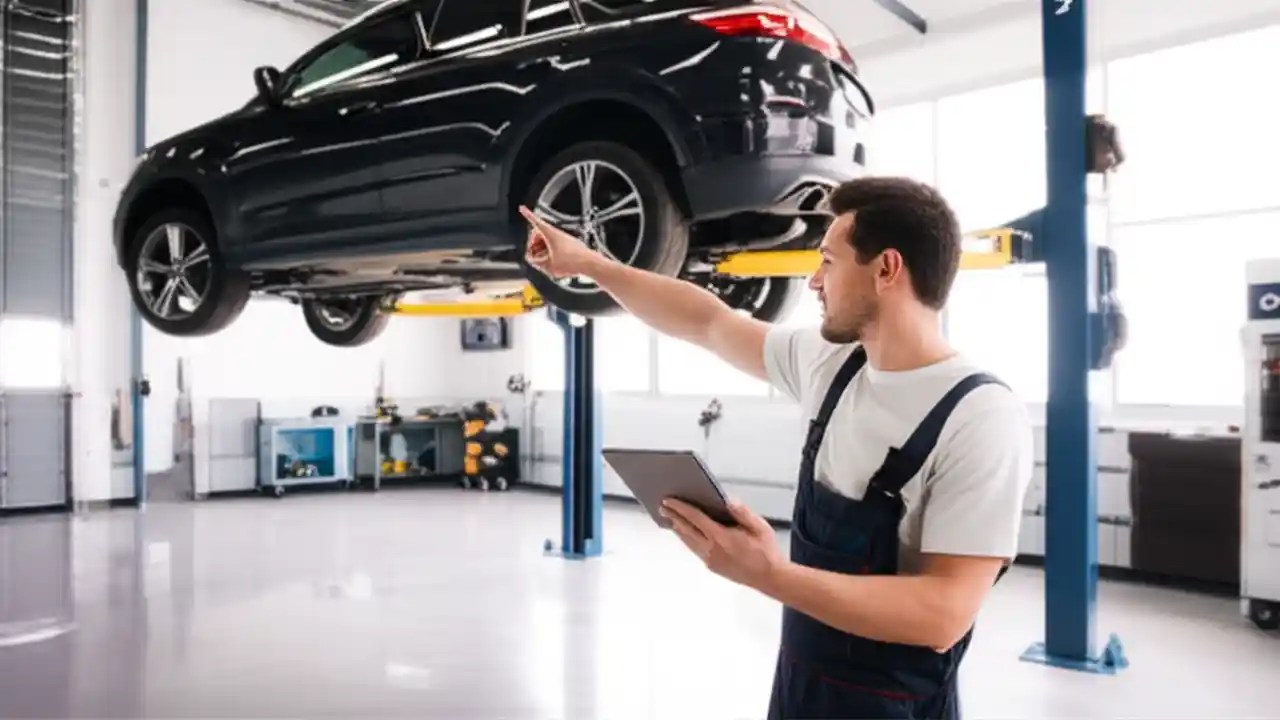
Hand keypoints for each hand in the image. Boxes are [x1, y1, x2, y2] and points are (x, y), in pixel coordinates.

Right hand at [519, 205, 606, 279]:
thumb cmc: (572, 262)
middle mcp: (558, 234)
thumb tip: (533, 260)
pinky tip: (553, 263)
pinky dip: (551, 252)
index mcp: (551, 234)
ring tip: (544, 262)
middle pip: (539, 234)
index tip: (522, 208)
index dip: (527, 215)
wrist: (590, 264)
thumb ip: (537, 262)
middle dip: (533, 245)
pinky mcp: (570, 245)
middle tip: (533, 256)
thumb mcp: (548, 266)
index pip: (536, 222)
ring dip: (542, 250)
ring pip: (547, 241)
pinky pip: (556, 245)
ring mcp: (564, 239)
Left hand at [660, 497, 784, 590]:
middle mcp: (712, 550)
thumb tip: (727, 501)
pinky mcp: (712, 567)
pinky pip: (695, 550)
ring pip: (689, 542)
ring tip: (670, 519)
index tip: (669, 500)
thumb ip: (742, 513)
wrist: (770, 578)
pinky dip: (688, 540)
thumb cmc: (766, 551)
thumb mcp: (759, 527)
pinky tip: (686, 535)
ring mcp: (711, 560)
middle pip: (687, 530)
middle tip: (663, 507)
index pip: (695, 518)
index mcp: (722, 538)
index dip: (680, 508)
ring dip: (678, 529)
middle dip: (674, 517)